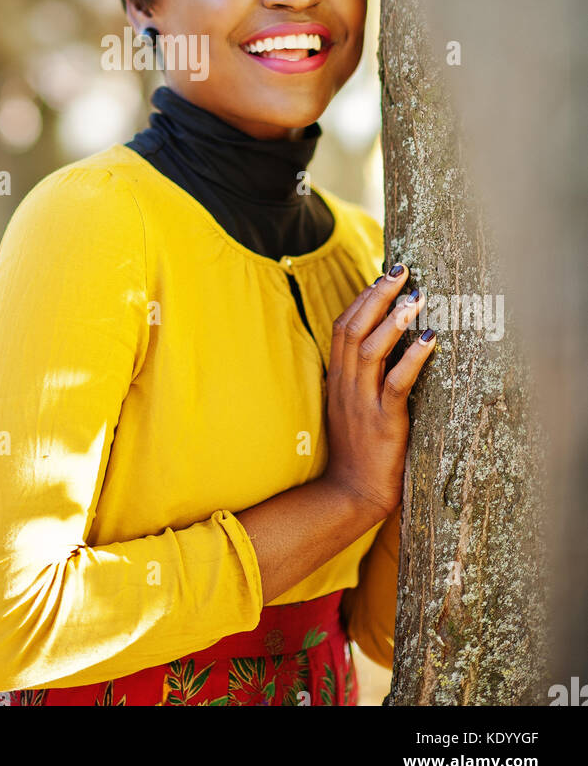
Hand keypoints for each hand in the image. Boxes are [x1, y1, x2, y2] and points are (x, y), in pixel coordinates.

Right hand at [323, 265, 435, 517]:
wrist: (351, 493)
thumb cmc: (358, 449)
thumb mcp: (351, 405)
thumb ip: (360, 375)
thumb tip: (384, 342)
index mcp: (337, 378)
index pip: (342, 326)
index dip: (362, 297)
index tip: (383, 275)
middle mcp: (346, 385)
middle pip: (354, 328)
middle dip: (377, 296)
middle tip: (401, 271)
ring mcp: (361, 403)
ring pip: (371, 350)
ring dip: (393, 320)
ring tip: (415, 297)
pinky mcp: (382, 422)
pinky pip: (395, 383)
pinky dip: (411, 358)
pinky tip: (428, 340)